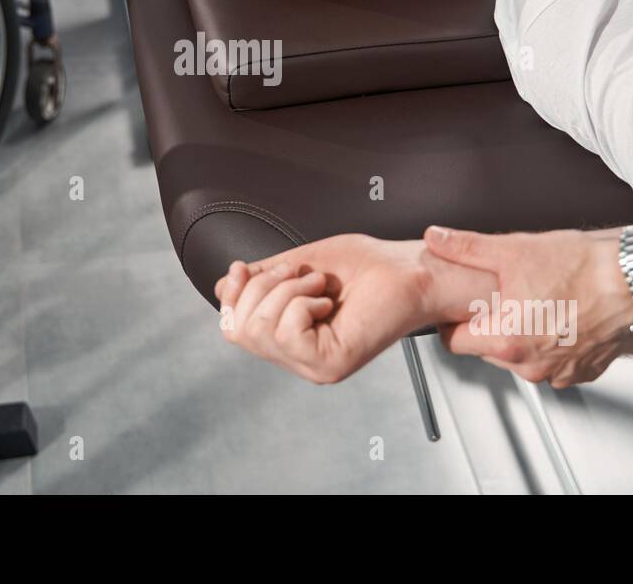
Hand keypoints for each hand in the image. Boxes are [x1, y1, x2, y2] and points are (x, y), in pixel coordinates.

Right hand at [214, 234, 447, 383]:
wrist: (409, 269)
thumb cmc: (368, 266)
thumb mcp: (298, 265)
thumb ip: (262, 279)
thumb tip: (223, 287)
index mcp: (291, 336)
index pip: (233, 328)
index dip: (230, 295)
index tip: (243, 267)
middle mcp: (299, 358)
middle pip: (239, 328)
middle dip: (261, 286)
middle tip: (300, 273)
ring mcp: (313, 367)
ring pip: (260, 328)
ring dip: (287, 289)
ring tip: (319, 285)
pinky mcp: (330, 366)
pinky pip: (286, 332)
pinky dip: (301, 302)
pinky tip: (327, 300)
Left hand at [424, 226, 632, 386]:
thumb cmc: (583, 268)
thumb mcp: (513, 250)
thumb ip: (466, 248)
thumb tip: (436, 238)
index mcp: (507, 340)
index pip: (453, 342)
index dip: (453, 319)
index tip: (461, 305)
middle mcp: (531, 365)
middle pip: (487, 350)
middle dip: (490, 325)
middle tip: (504, 295)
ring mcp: (559, 373)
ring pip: (520, 358)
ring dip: (521, 336)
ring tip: (535, 302)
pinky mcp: (582, 372)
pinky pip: (553, 362)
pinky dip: (551, 344)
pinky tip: (559, 316)